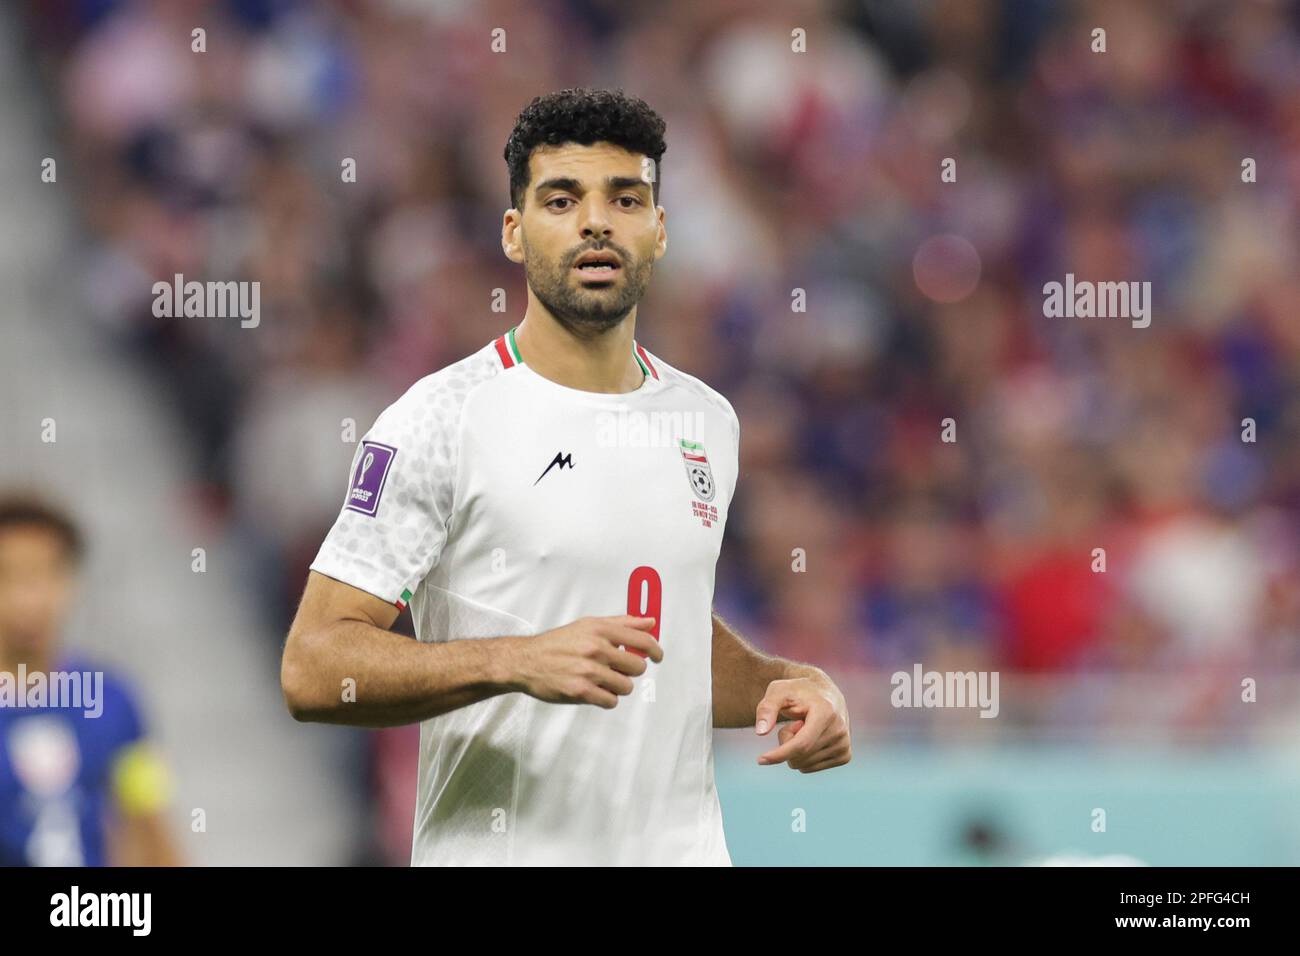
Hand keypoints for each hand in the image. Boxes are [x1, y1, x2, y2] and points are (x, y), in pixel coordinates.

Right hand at [514, 615, 661, 708]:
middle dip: (631, 671)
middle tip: (617, 669)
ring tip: (602, 680)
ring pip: (626, 687)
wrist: (526, 661)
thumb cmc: (558, 643)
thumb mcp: (588, 625)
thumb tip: (650, 622)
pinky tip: (595, 690)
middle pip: (637, 667)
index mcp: (600, 630)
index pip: (642, 641)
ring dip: (617, 686)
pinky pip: (611, 700)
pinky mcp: (581, 691)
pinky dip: (606, 698)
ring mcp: (588, 671)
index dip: (655, 650)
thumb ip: (622, 623)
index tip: (657, 656)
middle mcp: (596, 648)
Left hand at [754, 675, 850, 772]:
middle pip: (799, 756)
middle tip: (793, 723)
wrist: (823, 692)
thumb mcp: (778, 692)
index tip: (760, 760)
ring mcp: (844, 745)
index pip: (801, 744)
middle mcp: (840, 730)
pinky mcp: (845, 755)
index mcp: (826, 713)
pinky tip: (811, 738)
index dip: (779, 754)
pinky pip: (810, 768)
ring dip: (794, 750)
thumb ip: (766, 709)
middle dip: (785, 743)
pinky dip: (803, 756)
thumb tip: (760, 732)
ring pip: (803, 765)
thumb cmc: (797, 690)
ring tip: (803, 728)